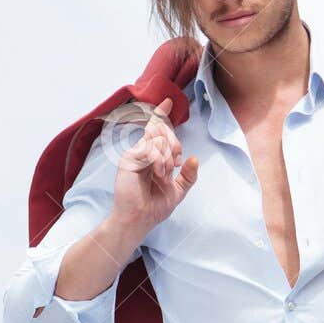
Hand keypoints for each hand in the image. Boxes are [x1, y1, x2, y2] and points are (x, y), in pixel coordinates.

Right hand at [111, 95, 198, 236]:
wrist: (139, 220)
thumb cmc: (153, 208)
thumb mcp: (177, 192)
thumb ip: (187, 176)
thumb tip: (194, 158)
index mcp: (152, 157)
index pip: (157, 131)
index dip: (162, 114)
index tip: (168, 102)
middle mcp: (142, 152)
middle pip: (161, 130)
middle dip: (174, 144)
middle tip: (175, 163)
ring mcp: (135, 154)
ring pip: (158, 138)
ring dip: (168, 156)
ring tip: (164, 174)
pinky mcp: (129, 158)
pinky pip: (151, 148)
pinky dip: (160, 160)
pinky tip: (159, 173)